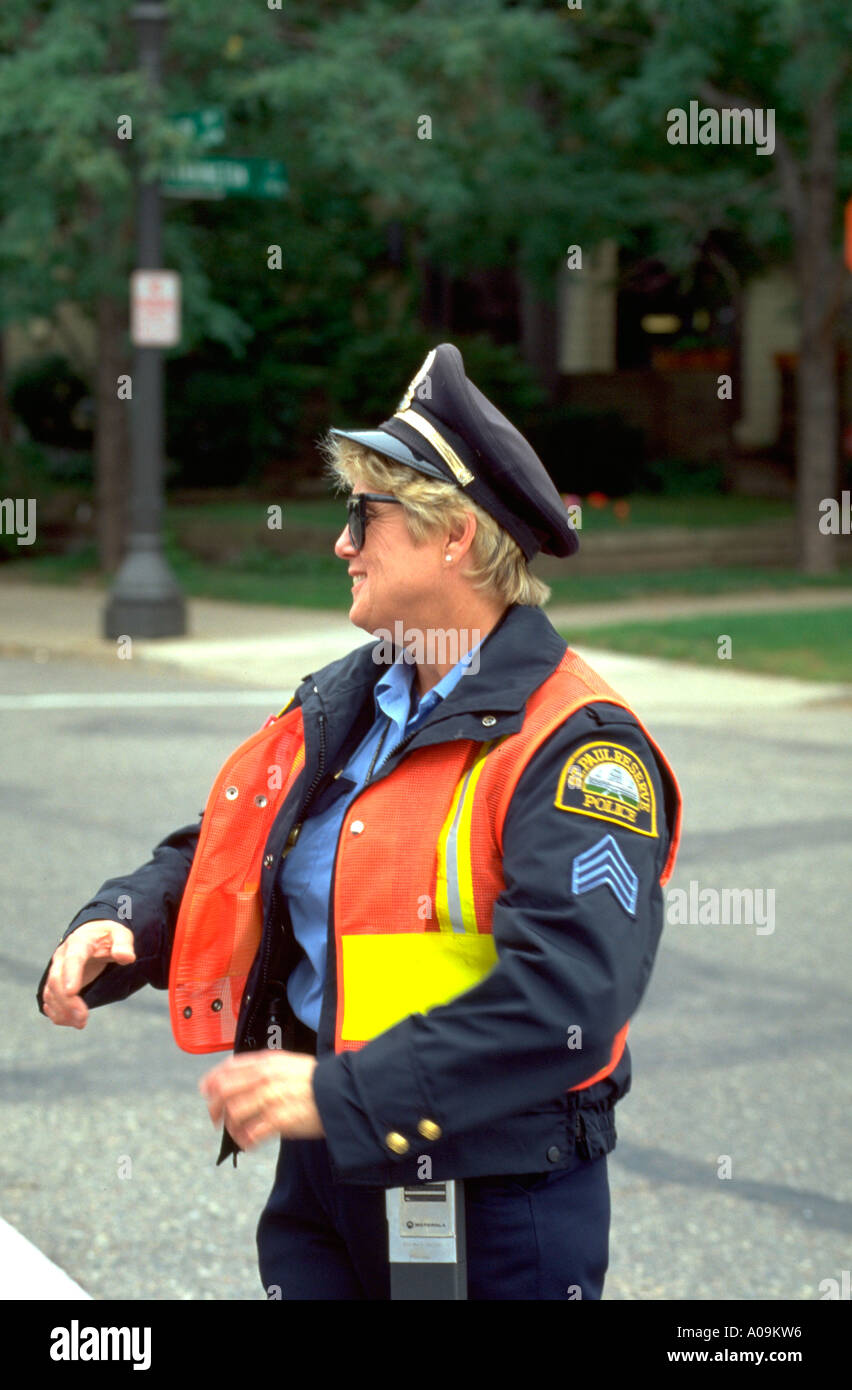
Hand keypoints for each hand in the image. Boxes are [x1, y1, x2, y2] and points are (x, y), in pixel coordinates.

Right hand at [42, 920, 135, 1028]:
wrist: (93, 935)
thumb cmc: (108, 936)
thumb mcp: (120, 934)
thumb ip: (123, 945)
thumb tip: (127, 958)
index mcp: (79, 942)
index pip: (73, 958)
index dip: (71, 974)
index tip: (72, 992)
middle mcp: (62, 956)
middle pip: (57, 979)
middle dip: (67, 1001)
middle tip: (83, 1018)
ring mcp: (57, 970)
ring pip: (51, 992)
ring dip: (62, 1010)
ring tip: (80, 1023)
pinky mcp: (56, 983)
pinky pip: (50, 999)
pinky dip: (57, 1012)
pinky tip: (70, 1021)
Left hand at [199, 1051, 324, 1149]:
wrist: (341, 1092)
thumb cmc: (317, 1081)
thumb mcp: (289, 1064)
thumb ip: (264, 1069)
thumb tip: (241, 1078)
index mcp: (267, 1062)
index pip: (228, 1067)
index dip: (212, 1079)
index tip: (206, 1090)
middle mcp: (265, 1077)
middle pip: (225, 1091)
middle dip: (215, 1106)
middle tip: (215, 1119)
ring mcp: (271, 1098)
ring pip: (235, 1113)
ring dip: (231, 1127)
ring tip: (237, 1134)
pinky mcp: (279, 1119)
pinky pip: (251, 1132)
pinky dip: (246, 1140)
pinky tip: (249, 1143)